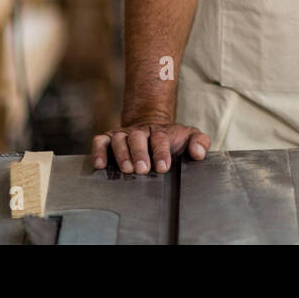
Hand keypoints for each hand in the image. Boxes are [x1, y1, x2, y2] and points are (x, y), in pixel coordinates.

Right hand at [90, 119, 209, 173]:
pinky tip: (99, 164)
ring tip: (126, 169)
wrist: (153, 128)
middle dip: (139, 153)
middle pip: (137, 138)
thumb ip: (200, 142)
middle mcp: (141, 132)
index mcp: (161, 132)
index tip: (163, 167)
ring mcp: (124, 134)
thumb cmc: (173, 139)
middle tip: (142, 169)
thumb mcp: (190, 137)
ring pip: (119, 139)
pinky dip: (98, 151)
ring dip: (121, 154)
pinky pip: (100, 141)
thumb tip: (198, 153)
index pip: (160, 138)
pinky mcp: (110, 139)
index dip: (161, 152)